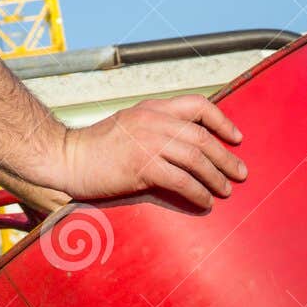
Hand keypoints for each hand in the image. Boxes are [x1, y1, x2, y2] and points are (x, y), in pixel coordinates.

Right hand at [62, 95, 245, 210]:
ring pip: (196, 158)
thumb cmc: (96, 146)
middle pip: (202, 136)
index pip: (197, 104)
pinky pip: (181, 180)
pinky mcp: (142, 167)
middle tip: (240, 173)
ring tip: (225, 191)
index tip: (236, 137)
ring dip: (216, 176)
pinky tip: (204, 202)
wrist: (66, 157)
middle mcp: (153, 121)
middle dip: (226, 157)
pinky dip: (198, 192)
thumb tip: (185, 143)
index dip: (221, 120)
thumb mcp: (129, 124)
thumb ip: (155, 127)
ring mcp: (148, 143)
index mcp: (151, 108)